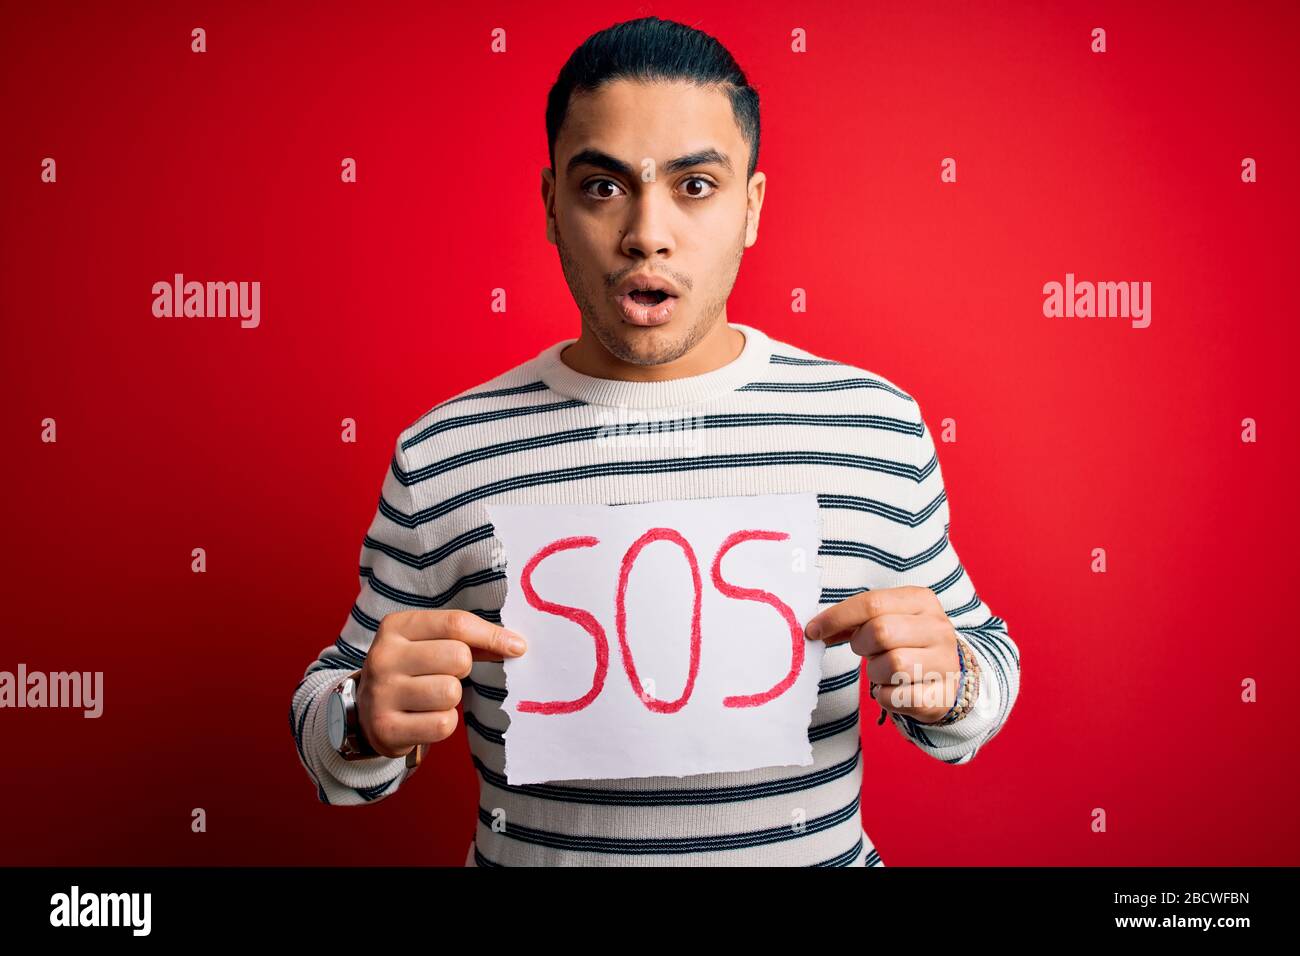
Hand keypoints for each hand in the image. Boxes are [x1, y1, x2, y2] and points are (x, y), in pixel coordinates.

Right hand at [357, 609, 527, 758]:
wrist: (365, 712)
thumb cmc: (409, 671)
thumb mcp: (427, 643)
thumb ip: (467, 639)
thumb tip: (515, 644)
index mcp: (396, 627)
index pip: (455, 624)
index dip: (492, 635)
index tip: (517, 647)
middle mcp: (384, 657)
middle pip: (458, 657)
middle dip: (463, 669)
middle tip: (446, 675)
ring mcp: (381, 693)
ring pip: (451, 692)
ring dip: (451, 698)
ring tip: (432, 697)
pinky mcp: (386, 728)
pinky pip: (442, 724)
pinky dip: (444, 723)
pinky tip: (425, 718)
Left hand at [803, 586, 960, 724]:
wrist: (947, 675)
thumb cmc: (906, 641)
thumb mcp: (886, 619)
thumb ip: (853, 620)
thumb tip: (815, 629)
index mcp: (921, 601)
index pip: (872, 603)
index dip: (837, 617)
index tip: (813, 630)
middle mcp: (938, 628)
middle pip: (881, 632)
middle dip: (861, 644)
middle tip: (865, 650)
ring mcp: (945, 663)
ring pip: (892, 664)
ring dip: (875, 671)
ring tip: (883, 669)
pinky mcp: (941, 696)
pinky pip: (896, 697)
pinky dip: (883, 696)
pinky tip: (892, 689)